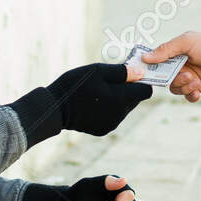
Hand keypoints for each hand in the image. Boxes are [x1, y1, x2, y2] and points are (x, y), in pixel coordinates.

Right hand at [10, 62, 151, 146]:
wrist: (54, 109)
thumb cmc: (75, 85)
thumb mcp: (97, 71)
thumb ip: (122, 72)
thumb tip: (141, 72)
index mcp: (121, 99)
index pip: (146, 91)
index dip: (141, 81)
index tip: (130, 74)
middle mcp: (120, 114)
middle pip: (135, 100)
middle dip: (128, 89)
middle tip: (111, 79)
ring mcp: (111, 124)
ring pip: (124, 108)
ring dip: (117, 99)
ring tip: (99, 91)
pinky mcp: (102, 130)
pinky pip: (113, 117)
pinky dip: (108, 109)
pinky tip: (93, 102)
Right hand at [143, 29, 200, 102]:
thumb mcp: (186, 42)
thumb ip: (166, 50)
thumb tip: (146, 58)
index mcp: (173, 53)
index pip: (155, 63)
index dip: (151, 70)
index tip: (148, 75)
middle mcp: (179, 65)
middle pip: (165, 79)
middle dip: (174, 80)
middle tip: (187, 75)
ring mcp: (188, 76)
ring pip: (175, 89)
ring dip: (184, 87)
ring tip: (196, 80)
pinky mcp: (198, 86)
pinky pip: (188, 96)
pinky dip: (191, 95)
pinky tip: (198, 91)